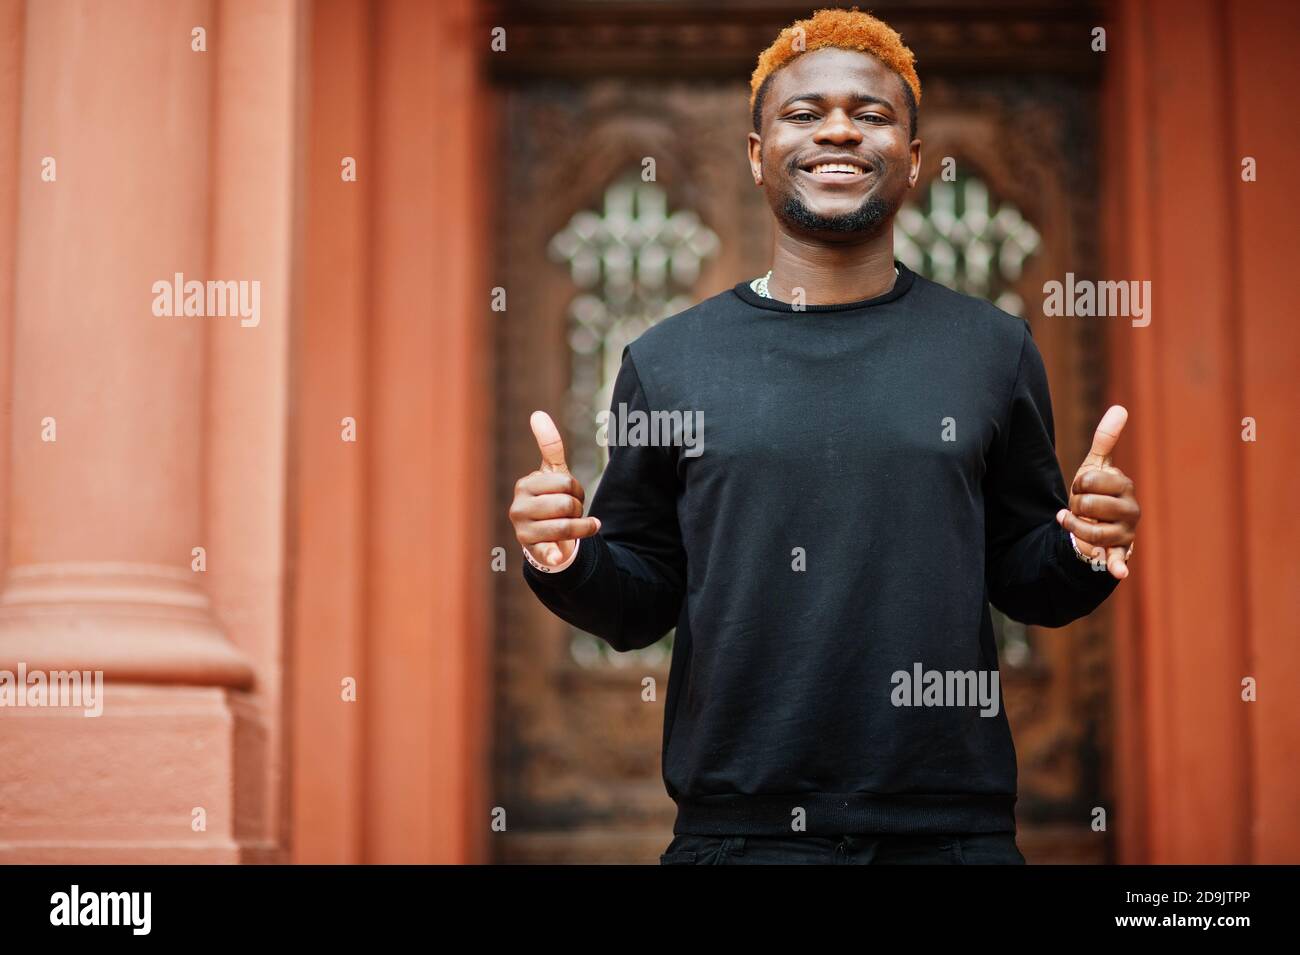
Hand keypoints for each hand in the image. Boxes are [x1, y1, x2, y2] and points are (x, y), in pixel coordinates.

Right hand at [509, 410, 600, 567]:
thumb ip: (549, 445)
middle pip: (567, 505)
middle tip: (572, 512)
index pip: (566, 483)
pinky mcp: (532, 552)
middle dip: (579, 509)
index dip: (577, 490)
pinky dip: (553, 554)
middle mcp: (518, 508)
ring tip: (576, 526)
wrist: (548, 537)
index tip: (572, 494)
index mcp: (524, 485)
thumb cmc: (551, 500)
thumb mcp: (553, 473)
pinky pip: (547, 552)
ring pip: (566, 527)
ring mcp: (523, 531)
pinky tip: (559, 554)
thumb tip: (538, 413)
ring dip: (581, 527)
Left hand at [1056, 404, 1140, 579]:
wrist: (1092, 526)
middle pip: (1089, 505)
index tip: (1081, 487)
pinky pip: (1119, 558)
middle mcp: (1131, 509)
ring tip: (1076, 524)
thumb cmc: (1094, 493)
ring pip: (1092, 530)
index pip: (1089, 480)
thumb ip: (1105, 440)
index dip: (1077, 484)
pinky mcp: (1119, 552)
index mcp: (1124, 486)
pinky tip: (1117, 572)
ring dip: (1075, 527)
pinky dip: (1117, 565)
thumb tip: (1120, 408)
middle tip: (1080, 508)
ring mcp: (1126, 532)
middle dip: (1075, 506)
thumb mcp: (1096, 466)